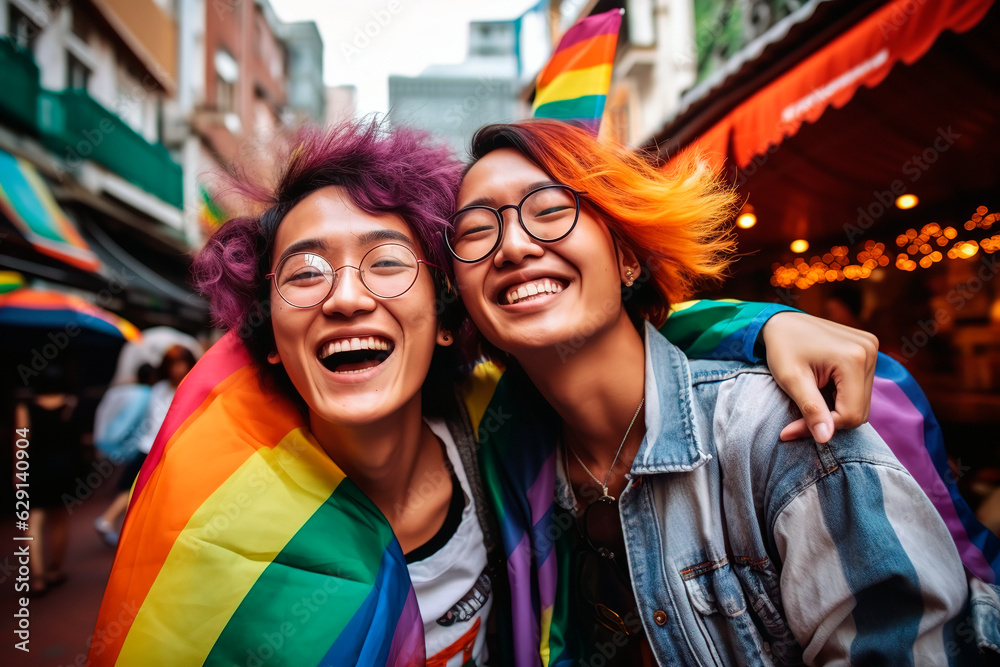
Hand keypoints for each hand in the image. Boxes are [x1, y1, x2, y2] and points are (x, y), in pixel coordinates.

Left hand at [761, 312, 877, 442]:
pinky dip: (840, 396)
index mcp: (854, 358)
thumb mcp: (791, 380)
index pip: (851, 413)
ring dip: (835, 409)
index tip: (793, 430)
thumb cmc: (781, 347)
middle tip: (798, 421)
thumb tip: (825, 438)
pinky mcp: (868, 350)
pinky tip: (820, 388)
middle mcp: (870, 351)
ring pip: (861, 401)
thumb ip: (811, 409)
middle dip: (829, 420)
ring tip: (809, 399)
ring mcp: (871, 349)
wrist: (781, 321)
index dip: (823, 427)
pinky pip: (860, 387)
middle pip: (860, 410)